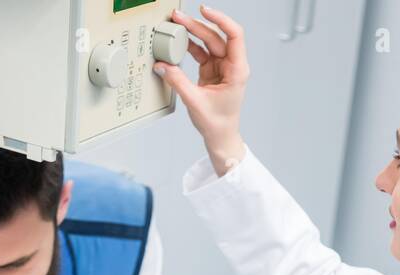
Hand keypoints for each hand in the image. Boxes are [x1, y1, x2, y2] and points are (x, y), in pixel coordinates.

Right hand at [153, 5, 248, 173]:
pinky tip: (178, 42)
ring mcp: (221, 67)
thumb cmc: (218, 123)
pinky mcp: (212, 71)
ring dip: (192, 33)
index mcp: (237, 70)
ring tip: (176, 25)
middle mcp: (231, 66)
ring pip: (208, 42)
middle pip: (216, 37)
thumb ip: (177, 81)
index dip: (221, 20)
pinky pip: (201, 52)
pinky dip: (189, 46)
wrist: (220, 136)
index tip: (205, 11)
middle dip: (197, 25)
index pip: (234, 36)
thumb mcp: (195, 102)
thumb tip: (163, 65)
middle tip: (179, 17)